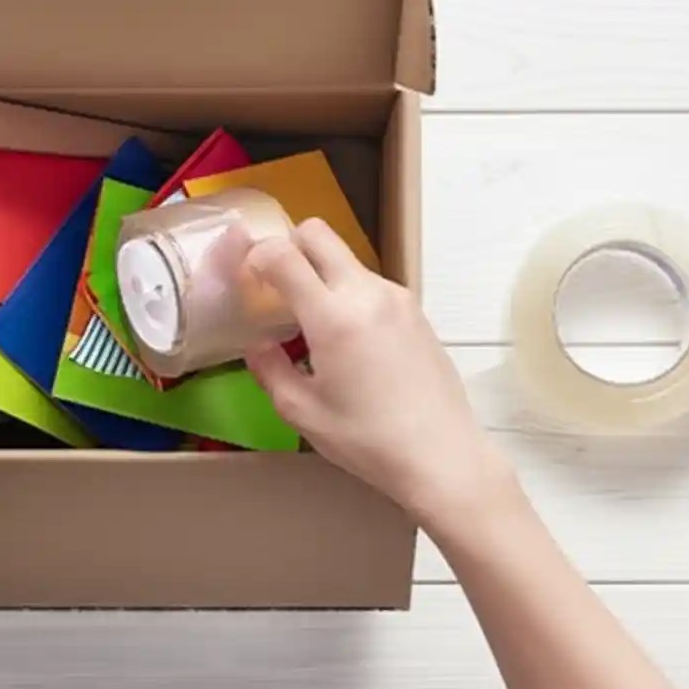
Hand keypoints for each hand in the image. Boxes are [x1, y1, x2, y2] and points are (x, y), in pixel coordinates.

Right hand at [243, 219, 511, 521]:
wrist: (441, 454)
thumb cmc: (368, 440)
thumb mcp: (302, 412)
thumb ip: (269, 369)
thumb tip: (258, 344)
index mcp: (333, 317)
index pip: (283, 254)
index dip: (255, 257)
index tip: (247, 280)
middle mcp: (367, 293)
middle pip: (318, 234)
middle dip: (288, 248)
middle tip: (275, 288)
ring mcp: (396, 298)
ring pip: (345, 259)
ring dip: (320, 274)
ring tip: (311, 324)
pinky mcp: (415, 310)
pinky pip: (369, 283)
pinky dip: (347, 294)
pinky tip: (347, 340)